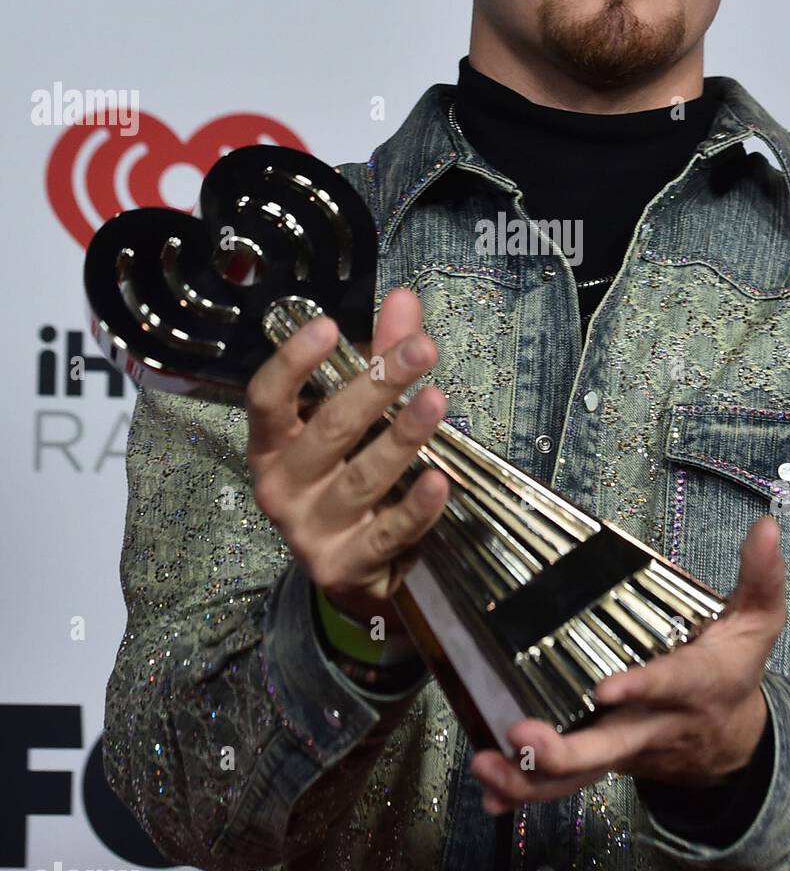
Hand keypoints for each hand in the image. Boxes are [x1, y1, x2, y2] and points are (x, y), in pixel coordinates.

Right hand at [244, 286, 450, 634]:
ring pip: (361, 479)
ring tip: (437, 400)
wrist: (352, 572)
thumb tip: (403, 298)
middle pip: (328, 430)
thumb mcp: (356, 417)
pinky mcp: (346, 567)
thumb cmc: (348, 475)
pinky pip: (388, 533)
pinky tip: (441, 480)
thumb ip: (376, 357)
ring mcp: (310, 532)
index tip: (329, 326)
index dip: (293, 362)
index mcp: (272, 445)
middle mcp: (282, 487)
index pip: (267, 399)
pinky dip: (416, 508)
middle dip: (376, 386)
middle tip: (421, 350)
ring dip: (402, 438)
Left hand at [470, 514, 784, 812]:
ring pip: (578, 774)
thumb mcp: (758, 622)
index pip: (671, 685)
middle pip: (610, 746)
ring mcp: (625, 748)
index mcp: (697, 686)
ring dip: (530, 776)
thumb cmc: (735, 671)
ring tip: (489, 766)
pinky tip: (490, 791)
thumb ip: (760, 577)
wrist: (732, 743)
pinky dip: (526, 791)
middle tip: (523, 735)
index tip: (606, 687)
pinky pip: (564, 785)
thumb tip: (766, 528)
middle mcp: (655, 724)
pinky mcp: (602, 762)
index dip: (642, 687)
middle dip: (565, 749)